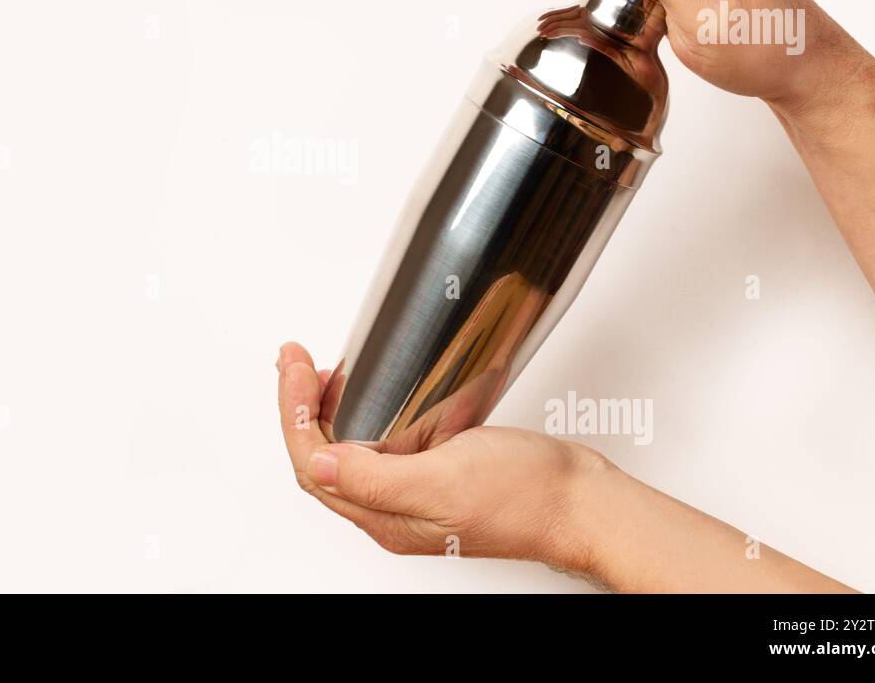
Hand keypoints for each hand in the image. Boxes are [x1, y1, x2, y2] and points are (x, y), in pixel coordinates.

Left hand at [276, 341, 601, 565]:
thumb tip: (319, 465)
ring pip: (351, 447)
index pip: (314, 465)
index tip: (292, 365)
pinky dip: (367, 409)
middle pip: (324, 455)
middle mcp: (393, 506)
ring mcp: (415, 486)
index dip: (295, 413)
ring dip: (327, 407)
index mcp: (386, 516)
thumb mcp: (444, 483)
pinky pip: (385, 440)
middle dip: (300, 405)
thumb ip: (376, 479)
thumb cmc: (526, 498)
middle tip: (293, 358)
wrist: (582, 500)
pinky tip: (370, 386)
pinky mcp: (437, 466)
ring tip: (315, 369)